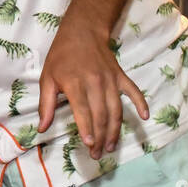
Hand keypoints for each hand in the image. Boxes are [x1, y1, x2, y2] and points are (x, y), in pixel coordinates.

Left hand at [38, 18, 148, 159]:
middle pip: (101, 116)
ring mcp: (111, 80)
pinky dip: (141, 104)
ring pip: (116, 110)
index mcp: (75, 84)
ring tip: (111, 147)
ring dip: (115, 130)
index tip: (89, 145)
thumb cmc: (60, 57)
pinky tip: (145, 118)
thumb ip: (46, 104)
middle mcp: (95, 83)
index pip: (83, 111)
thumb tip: (42, 128)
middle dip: (100, 137)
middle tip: (97, 154)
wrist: (82, 32)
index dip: (87, 129)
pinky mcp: (121, 76)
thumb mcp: (47, 78)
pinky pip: (134, 92)